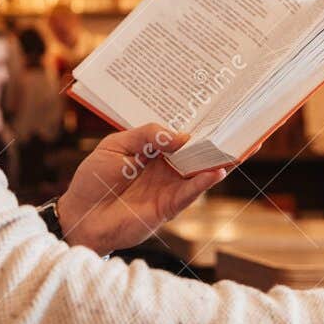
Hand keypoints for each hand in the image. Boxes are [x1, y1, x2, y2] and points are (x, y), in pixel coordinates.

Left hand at [57, 124, 227, 254]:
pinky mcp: (169, 206)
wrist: (80, 215)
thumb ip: (148, 135)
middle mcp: (166, 167)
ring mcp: (170, 186)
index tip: (222, 109)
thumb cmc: (93, 179)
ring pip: (201, 171)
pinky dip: (205, 182)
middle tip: (243, 123)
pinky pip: (190, 192)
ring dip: (221, 160)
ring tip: (241, 145)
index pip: (182, 134)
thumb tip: (182, 136)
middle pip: (198, 151)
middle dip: (219, 139)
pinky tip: (218, 171)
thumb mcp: (116, 145)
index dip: (200, 123)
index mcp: (154, 149)